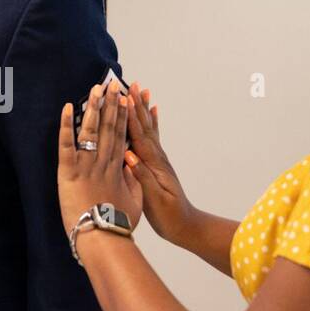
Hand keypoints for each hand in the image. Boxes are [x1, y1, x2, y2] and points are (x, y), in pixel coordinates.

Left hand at [57, 80, 142, 236]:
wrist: (103, 238)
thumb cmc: (118, 226)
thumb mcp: (134, 202)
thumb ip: (133, 181)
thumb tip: (133, 165)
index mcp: (119, 169)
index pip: (123, 136)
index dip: (124, 116)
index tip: (126, 99)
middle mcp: (104, 163)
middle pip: (109, 128)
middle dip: (111, 105)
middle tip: (112, 85)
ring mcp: (87, 166)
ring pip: (91, 131)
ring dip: (93, 108)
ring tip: (95, 89)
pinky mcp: (69, 172)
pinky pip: (67, 145)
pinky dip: (67, 126)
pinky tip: (67, 108)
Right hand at [122, 81, 196, 244]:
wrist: (186, 226)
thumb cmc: (169, 217)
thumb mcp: (154, 200)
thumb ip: (142, 177)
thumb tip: (128, 155)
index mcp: (153, 165)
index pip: (139, 136)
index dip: (131, 116)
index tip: (123, 96)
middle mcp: (157, 158)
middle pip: (145, 127)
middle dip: (137, 105)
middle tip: (131, 84)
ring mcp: (159, 161)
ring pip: (149, 129)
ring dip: (143, 109)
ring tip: (141, 90)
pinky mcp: (157, 165)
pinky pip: (152, 139)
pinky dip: (151, 123)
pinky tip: (153, 112)